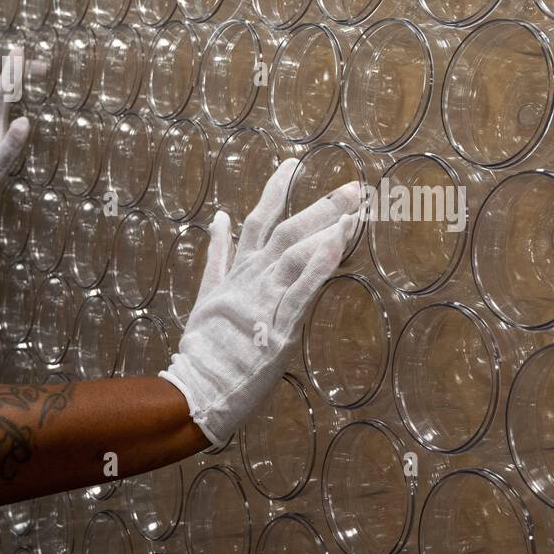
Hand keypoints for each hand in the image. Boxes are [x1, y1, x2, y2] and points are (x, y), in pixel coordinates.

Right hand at [159, 159, 359, 447]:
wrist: (197, 390)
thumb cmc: (205, 349)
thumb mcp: (206, 295)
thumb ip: (217, 256)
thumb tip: (219, 218)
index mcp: (238, 273)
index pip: (258, 220)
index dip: (275, 189)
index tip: (294, 163)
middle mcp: (252, 280)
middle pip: (287, 231)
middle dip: (321, 205)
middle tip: (354, 186)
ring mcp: (264, 301)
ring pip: (296, 254)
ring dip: (326, 227)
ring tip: (356, 208)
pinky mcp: (279, 326)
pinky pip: (302, 290)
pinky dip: (320, 263)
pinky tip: (338, 241)